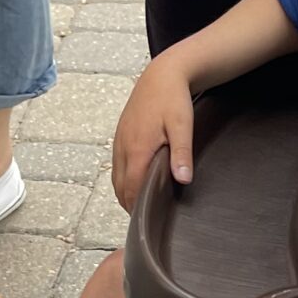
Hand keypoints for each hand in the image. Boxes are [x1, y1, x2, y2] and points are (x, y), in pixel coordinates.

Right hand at [111, 48, 196, 209]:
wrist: (161, 74)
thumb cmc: (172, 98)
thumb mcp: (182, 126)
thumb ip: (181, 154)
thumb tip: (182, 180)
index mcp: (137, 148)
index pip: (131, 188)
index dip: (135, 207)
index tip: (143, 222)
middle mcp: (123, 147)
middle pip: (120, 186)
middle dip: (129, 204)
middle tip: (142, 219)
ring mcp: (119, 140)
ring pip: (115, 176)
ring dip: (124, 192)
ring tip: (138, 205)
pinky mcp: (120, 135)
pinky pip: (116, 164)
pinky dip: (122, 178)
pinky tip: (134, 181)